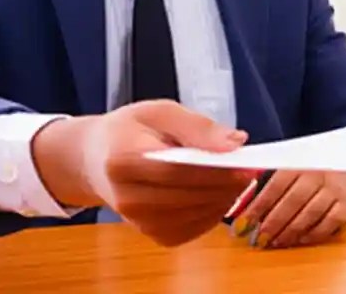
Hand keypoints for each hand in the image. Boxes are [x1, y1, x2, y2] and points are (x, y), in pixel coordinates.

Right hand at [32, 100, 254, 246]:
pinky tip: (217, 195)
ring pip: (193, 216)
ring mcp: (137, 221)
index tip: (244, 163)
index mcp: (123, 160)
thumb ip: (197, 126)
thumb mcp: (159, 112)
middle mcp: (126, 197)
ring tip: (236, 179)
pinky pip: (191, 229)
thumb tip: (236, 143)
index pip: (175, 170)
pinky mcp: (151, 234)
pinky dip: (211, 213)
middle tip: (250, 170)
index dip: (213, 169)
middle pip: (187, 196)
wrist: (96, 160)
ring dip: (222, 200)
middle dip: (225, 185)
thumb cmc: (129, 131)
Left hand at [237, 170, 345, 247]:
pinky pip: (330, 222)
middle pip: (292, 201)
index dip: (258, 206)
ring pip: (310, 213)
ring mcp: (332, 189)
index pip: (274, 186)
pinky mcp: (345, 204)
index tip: (243, 223)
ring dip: (290, 231)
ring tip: (275, 242)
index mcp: (297, 163)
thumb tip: (241, 211)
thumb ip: (264, 187)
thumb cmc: (304, 173)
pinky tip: (300, 240)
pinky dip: (314, 233)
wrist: (341, 165)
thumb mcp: (285, 171)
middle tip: (258, 239)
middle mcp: (316, 174)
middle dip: (273, 223)